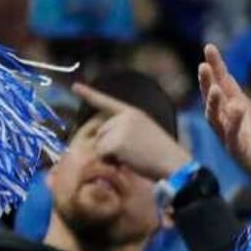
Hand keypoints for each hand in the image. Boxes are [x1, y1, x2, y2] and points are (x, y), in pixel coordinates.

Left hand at [74, 83, 191, 180]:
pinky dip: (110, 161)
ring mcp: (120, 129)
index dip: (90, 94)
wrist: (175, 164)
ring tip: (133, 158)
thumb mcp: (146, 133)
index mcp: (134, 113)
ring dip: (110, 155)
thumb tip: (102, 139)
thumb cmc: (163, 155)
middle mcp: (125, 117)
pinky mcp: (115, 143)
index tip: (75, 87)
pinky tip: (127, 162)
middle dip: (110, 145)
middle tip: (132, 154)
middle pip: (101, 132)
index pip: (108, 102)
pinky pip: (101, 154)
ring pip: (100, 144)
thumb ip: (126, 130)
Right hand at [197, 44, 250, 186]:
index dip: (217, 66)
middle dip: (207, 82)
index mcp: (240, 107)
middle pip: (214, 98)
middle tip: (203, 64)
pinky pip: (232, 137)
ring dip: (213, 103)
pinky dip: (233, 124)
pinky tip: (235, 109)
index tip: (209, 48)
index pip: (225, 83)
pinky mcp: (239, 152)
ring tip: (214, 87)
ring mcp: (232, 136)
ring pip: (216, 118)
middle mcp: (231, 120)